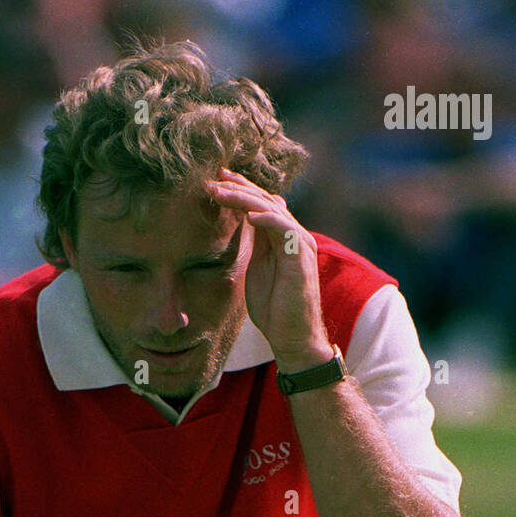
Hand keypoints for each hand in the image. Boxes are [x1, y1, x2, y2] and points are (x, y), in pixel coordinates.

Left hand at [207, 167, 331, 370]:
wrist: (291, 337)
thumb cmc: (273, 308)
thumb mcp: (256, 269)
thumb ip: (253, 245)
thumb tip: (240, 224)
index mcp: (281, 237)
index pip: (262, 203)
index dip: (240, 190)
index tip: (216, 181)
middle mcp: (293, 235)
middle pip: (266, 200)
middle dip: (239, 188)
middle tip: (214, 179)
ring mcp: (299, 244)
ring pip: (272, 209)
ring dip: (245, 199)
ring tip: (221, 193)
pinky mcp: (301, 258)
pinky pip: (285, 230)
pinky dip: (267, 220)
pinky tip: (248, 216)